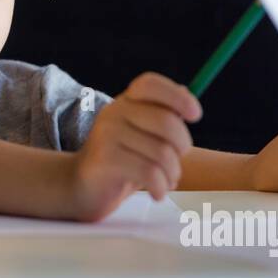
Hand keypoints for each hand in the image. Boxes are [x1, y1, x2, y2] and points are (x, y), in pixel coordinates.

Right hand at [71, 72, 201, 220]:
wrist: (81, 187)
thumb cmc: (121, 160)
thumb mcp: (141, 135)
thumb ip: (161, 115)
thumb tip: (187, 95)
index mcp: (125, 102)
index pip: (150, 84)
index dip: (177, 96)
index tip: (195, 116)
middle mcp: (114, 112)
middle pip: (166, 122)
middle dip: (182, 147)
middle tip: (176, 163)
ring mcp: (106, 135)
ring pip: (162, 152)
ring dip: (172, 174)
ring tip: (166, 181)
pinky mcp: (103, 159)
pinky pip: (149, 172)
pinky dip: (160, 187)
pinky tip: (157, 193)